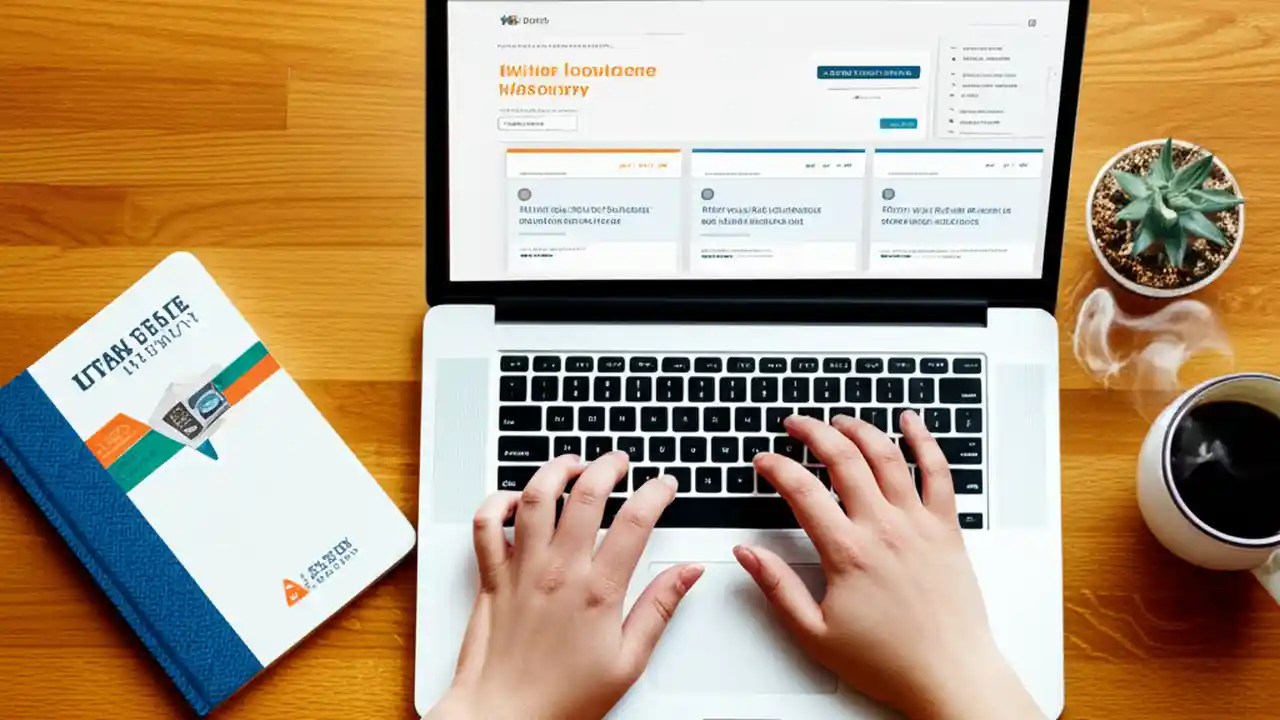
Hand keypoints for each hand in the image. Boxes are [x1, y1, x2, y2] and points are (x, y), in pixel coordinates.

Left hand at [427, 453, 703, 719]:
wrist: (504, 718)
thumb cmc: (563, 700)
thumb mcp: (629, 661)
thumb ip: (659, 609)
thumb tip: (688, 573)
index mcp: (598, 591)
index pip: (635, 521)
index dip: (655, 492)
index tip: (664, 484)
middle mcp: (558, 572)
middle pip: (585, 494)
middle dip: (607, 466)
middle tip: (619, 461)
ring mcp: (521, 570)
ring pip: (534, 497)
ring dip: (555, 470)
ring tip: (572, 463)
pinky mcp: (491, 577)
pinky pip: (485, 525)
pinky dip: (495, 502)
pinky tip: (514, 498)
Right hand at [735, 413, 1042, 719]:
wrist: (949, 676)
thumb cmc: (888, 661)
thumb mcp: (815, 633)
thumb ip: (777, 588)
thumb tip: (747, 553)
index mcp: (848, 553)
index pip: (801, 490)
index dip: (776, 467)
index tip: (764, 461)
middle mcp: (884, 529)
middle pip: (843, 458)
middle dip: (813, 432)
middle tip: (796, 424)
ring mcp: (919, 524)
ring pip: (886, 456)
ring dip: (859, 429)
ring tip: (839, 420)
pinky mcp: (947, 529)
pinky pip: (939, 473)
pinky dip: (925, 441)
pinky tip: (912, 422)